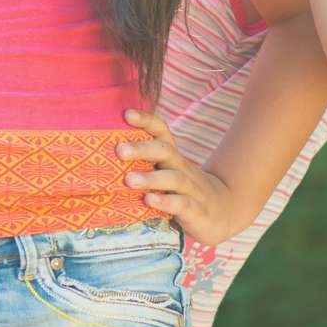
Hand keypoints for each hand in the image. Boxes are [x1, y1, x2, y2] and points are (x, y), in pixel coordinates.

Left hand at [117, 109, 239, 246]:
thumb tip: (104, 156)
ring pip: (173, 178)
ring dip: (150, 178)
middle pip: (165, 151)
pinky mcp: (196, 210)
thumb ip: (144, 165)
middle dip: (142, 149)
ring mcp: (191, 189)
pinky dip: (165, 201)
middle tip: (119, 150)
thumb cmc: (182, 191)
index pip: (162, 132)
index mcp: (172, 157)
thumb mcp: (166, 173)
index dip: (146, 121)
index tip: (127, 114)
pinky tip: (149, 201)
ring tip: (129, 179)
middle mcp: (181, 168)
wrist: (222, 211)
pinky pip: (181, 204)